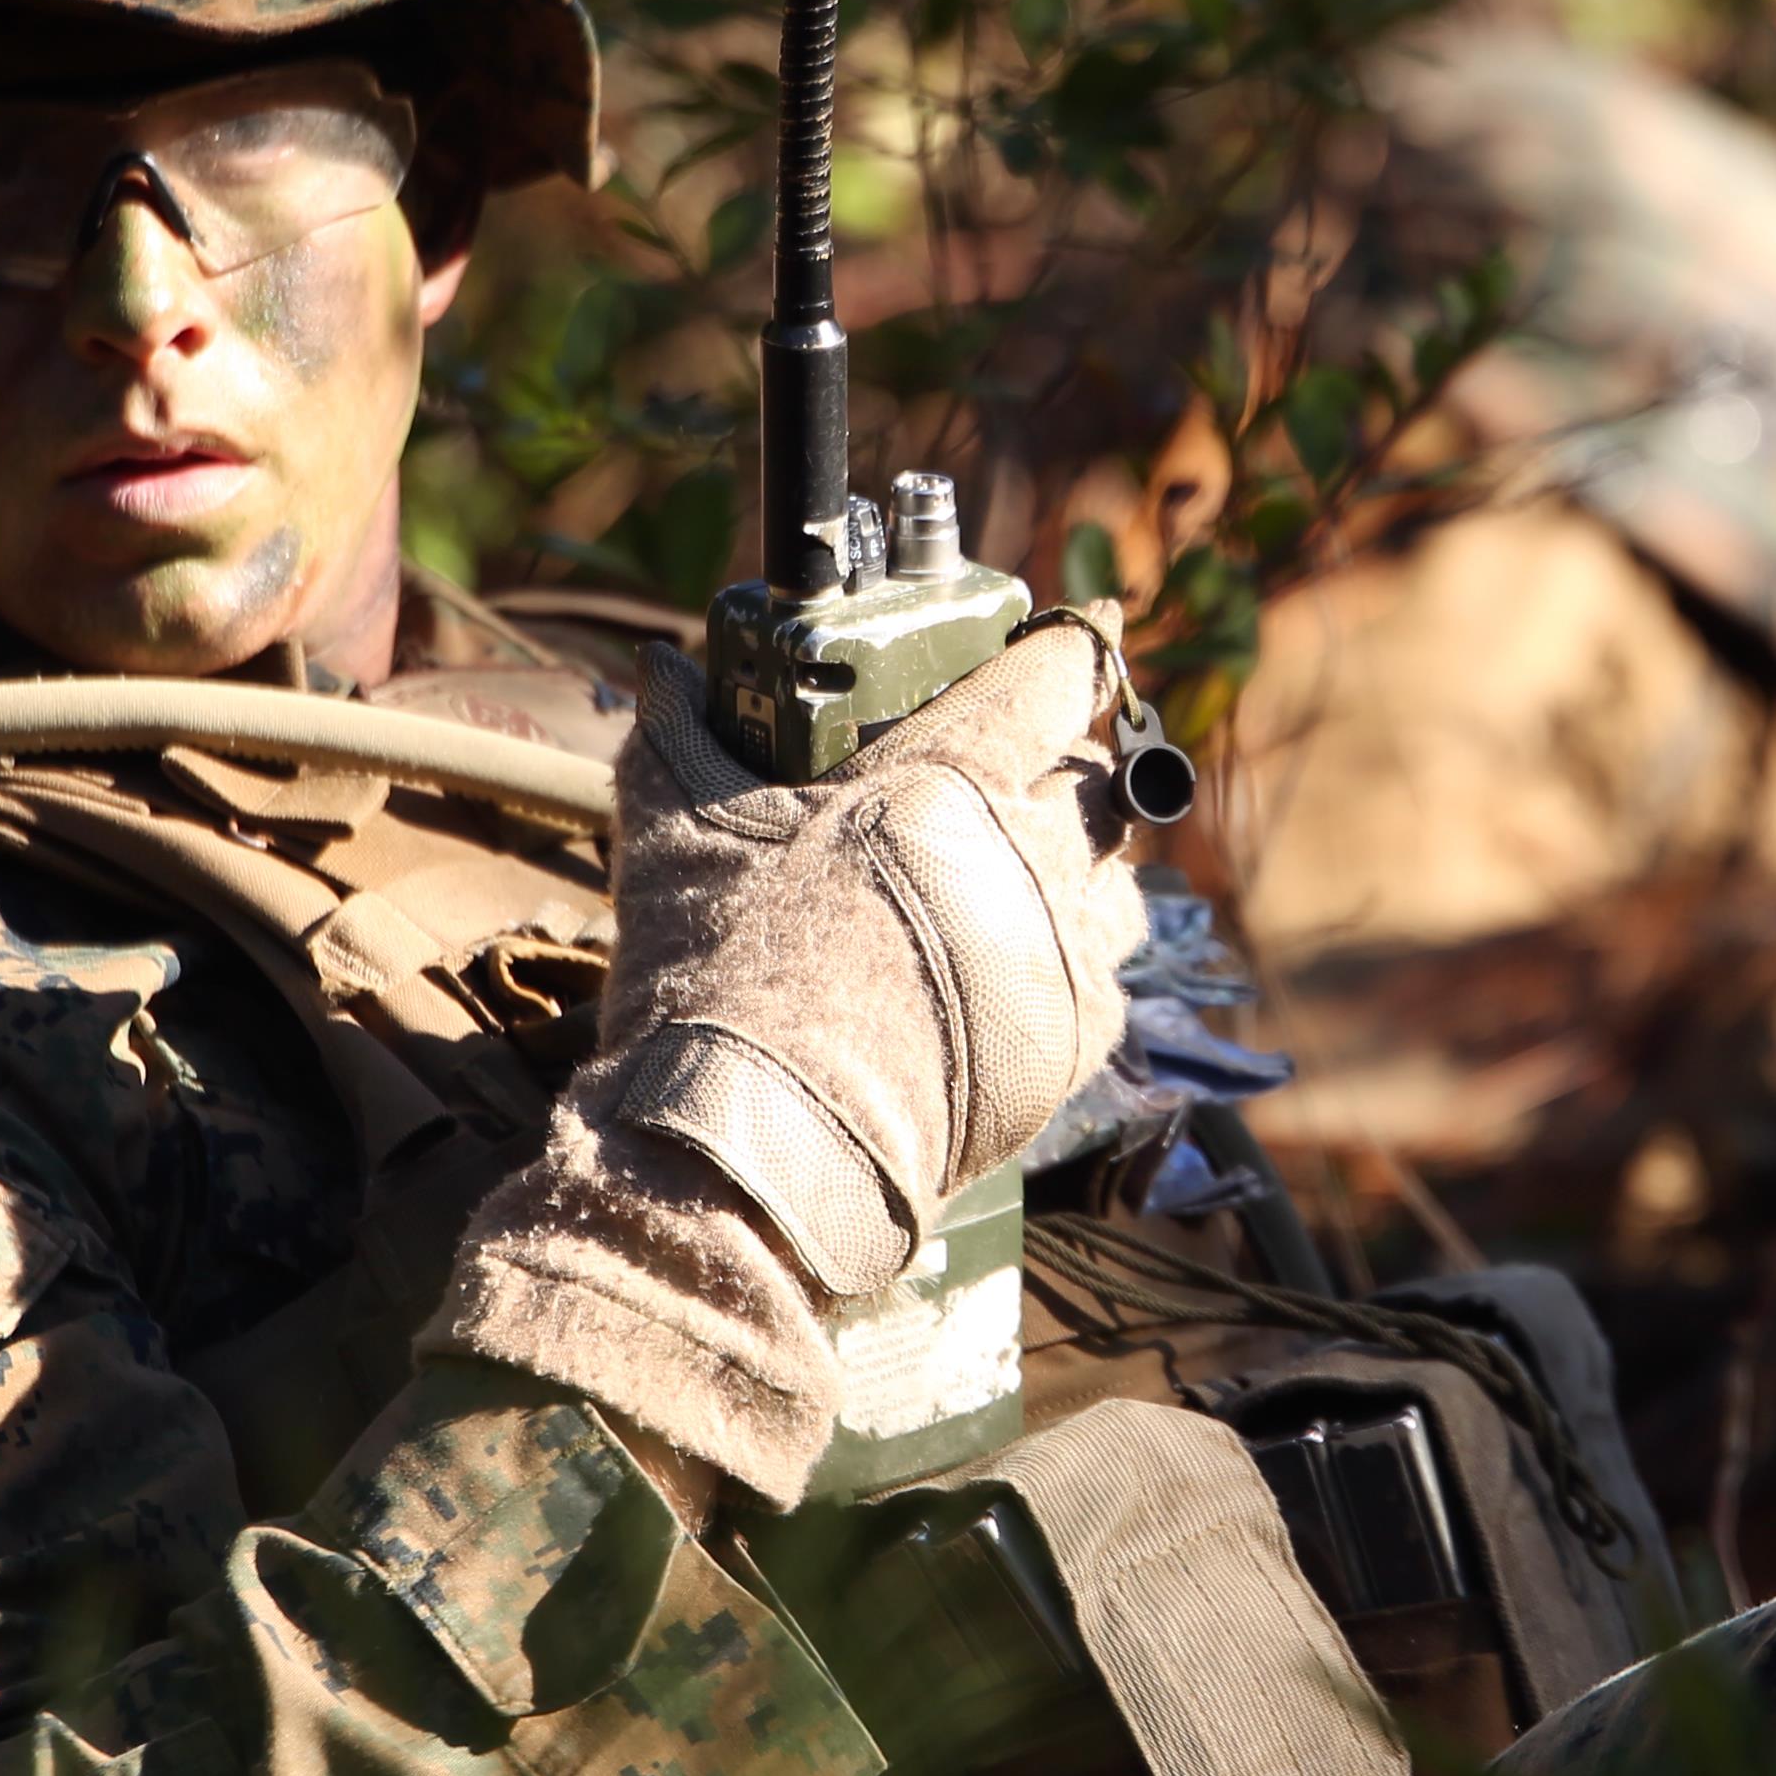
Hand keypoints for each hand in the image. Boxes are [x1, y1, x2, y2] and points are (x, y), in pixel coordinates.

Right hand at [593, 624, 1146, 1294]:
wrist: (761, 1135)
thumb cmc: (718, 964)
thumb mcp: (677, 828)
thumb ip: (681, 732)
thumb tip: (657, 668)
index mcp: (950, 773)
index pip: (1054, 676)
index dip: (1068, 652)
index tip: (1076, 640)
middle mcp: (1032, 850)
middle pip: (1101, 783)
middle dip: (1066, 774)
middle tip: (1016, 787)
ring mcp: (1063, 949)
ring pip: (1119, 883)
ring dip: (1082, 874)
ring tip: (1019, 890)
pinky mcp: (1077, 1042)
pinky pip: (1109, 983)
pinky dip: (1072, 971)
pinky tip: (1013, 983)